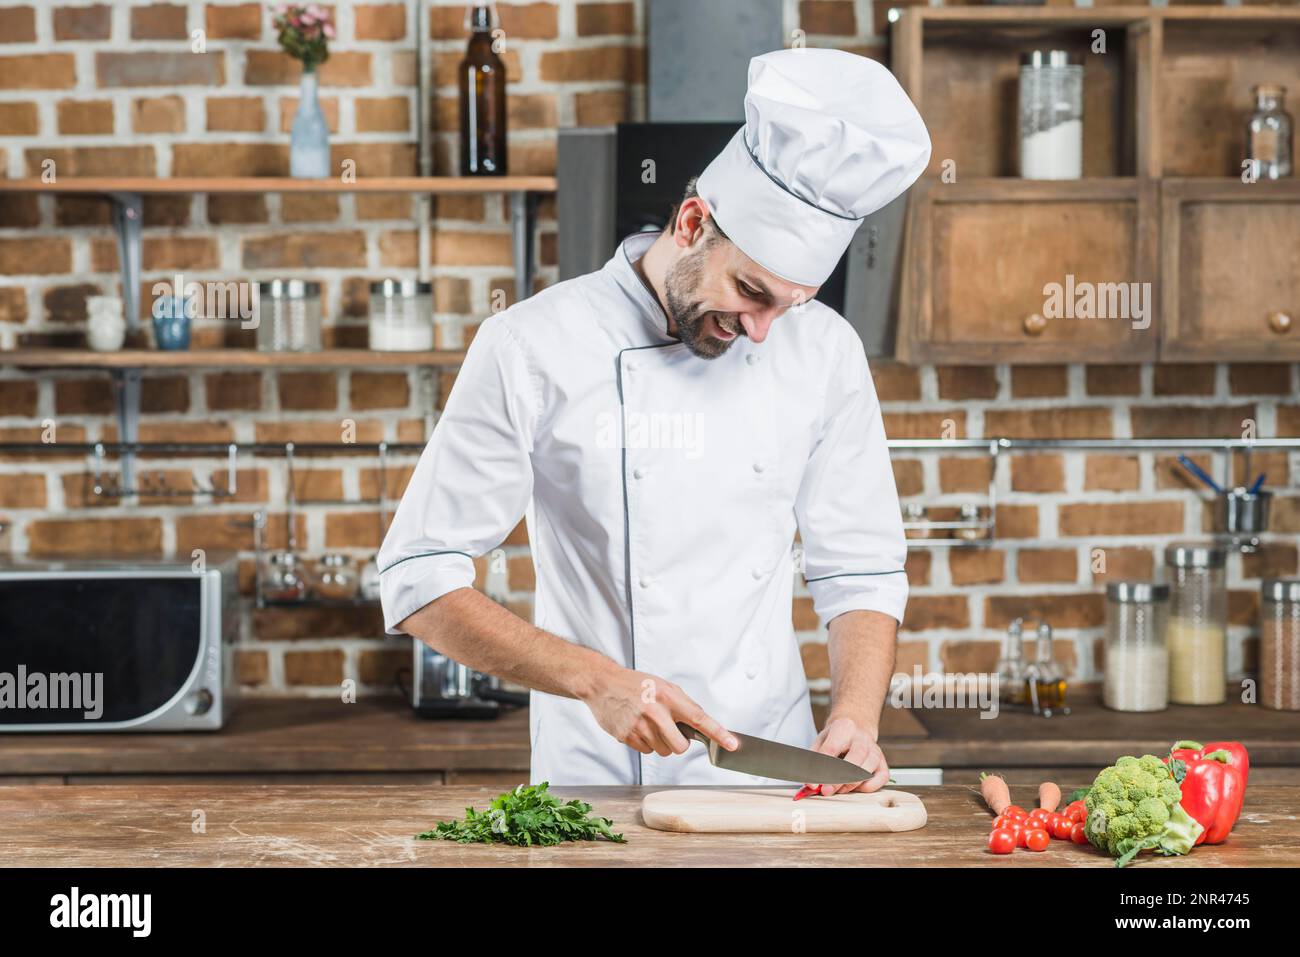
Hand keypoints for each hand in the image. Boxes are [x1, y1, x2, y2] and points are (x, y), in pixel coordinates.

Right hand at [580, 664, 737, 756]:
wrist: (603, 684)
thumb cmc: (636, 685)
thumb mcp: (664, 686)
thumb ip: (683, 705)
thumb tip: (701, 725)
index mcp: (668, 696)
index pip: (699, 718)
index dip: (718, 733)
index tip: (732, 745)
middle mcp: (655, 712)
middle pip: (680, 747)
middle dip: (679, 744)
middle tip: (670, 730)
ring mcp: (639, 726)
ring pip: (662, 751)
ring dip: (660, 742)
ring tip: (648, 723)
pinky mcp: (626, 736)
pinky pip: (646, 751)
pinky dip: (645, 743)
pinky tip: (637, 727)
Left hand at [807, 715, 888, 794]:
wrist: (856, 727)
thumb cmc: (836, 737)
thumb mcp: (821, 740)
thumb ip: (815, 760)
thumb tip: (812, 784)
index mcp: (844, 727)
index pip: (831, 748)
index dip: (821, 769)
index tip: (814, 784)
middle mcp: (862, 737)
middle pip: (855, 757)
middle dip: (839, 778)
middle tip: (827, 790)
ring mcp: (875, 749)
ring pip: (869, 767)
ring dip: (852, 783)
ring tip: (839, 789)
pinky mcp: (883, 761)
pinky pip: (882, 777)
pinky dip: (869, 786)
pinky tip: (857, 787)